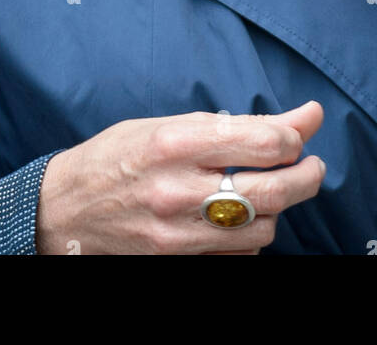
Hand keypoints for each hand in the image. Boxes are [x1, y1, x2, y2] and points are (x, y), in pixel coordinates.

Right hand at [35, 100, 324, 254]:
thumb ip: (233, 123)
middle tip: (312, 166)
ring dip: (279, 208)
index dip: (296, 135)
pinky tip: (242, 217)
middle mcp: (179, 190)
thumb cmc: (116, 156)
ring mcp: (179, 233)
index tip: (303, 129)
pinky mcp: (179, 260)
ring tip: (271, 189)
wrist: (64, 212)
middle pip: (273, 191)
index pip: (263, 142)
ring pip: (263, 228)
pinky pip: (240, 254)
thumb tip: (300, 118)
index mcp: (176, 143)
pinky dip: (252, 235)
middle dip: (308, 176)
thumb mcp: (167, 124)